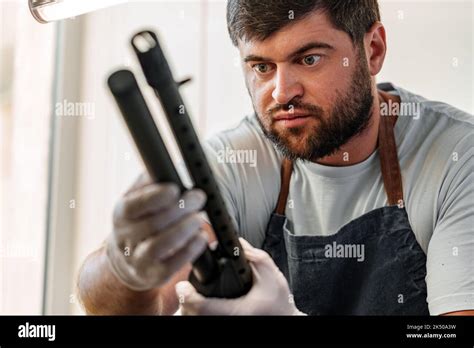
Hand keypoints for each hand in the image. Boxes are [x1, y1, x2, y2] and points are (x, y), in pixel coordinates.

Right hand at [106, 173, 208, 290]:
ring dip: (184, 230)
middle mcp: (126, 238)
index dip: (155, 197)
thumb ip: (148, 182)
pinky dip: (189, 250)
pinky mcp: (154, 275)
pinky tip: (201, 238)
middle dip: (179, 209)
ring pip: (160, 246)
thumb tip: (163, 166)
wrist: (126, 259)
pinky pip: (172, 265)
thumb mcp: (136, 198)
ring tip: (199, 219)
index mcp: (121, 214)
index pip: (134, 206)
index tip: (174, 188)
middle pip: (152, 224)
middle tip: (198, 198)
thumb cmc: (138, 221)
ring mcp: (138, 259)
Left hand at [176, 238, 305, 314]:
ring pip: (193, 320)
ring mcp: (222, 326)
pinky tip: (200, 308)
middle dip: (187, 299)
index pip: (200, 306)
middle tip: (187, 288)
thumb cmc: (279, 306)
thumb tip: (238, 243)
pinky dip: (197, 315)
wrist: (285, 322)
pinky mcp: (220, 328)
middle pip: (191, 314)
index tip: (183, 285)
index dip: (187, 294)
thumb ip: (255, 257)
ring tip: (192, 298)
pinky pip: (199, 322)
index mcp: (234, 310)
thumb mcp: (271, 276)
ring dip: (189, 309)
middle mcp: (226, 320)